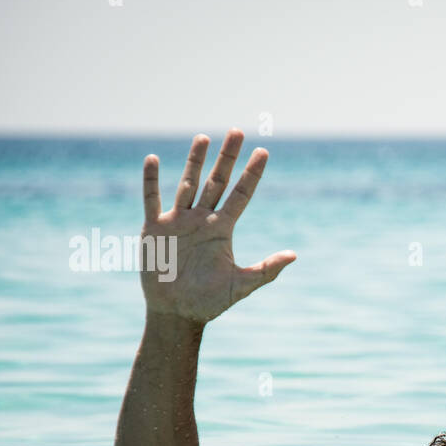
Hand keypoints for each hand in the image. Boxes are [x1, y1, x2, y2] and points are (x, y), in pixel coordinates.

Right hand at [140, 130, 295, 322]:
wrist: (177, 313)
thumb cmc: (209, 302)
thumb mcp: (241, 285)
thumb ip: (266, 270)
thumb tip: (294, 255)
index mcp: (223, 229)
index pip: (241, 194)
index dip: (252, 174)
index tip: (264, 152)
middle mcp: (202, 219)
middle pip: (217, 181)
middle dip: (227, 158)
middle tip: (238, 131)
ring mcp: (178, 220)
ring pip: (188, 183)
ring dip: (195, 161)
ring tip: (204, 137)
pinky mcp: (154, 228)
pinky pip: (151, 199)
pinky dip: (152, 180)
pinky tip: (155, 159)